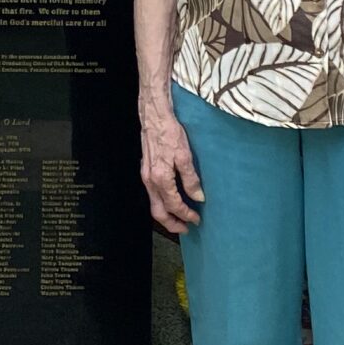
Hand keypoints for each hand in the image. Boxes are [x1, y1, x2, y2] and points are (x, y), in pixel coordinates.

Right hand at [139, 111, 203, 233]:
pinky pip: (152, 193)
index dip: (186, 214)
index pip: (174, 205)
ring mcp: (146, 176)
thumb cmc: (169, 132)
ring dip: (166, 214)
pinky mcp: (146, 170)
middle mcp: (150, 180)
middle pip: (158, 212)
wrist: (154, 116)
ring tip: (180, 217)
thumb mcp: (185, 155)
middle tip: (186, 228)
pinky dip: (162, 202)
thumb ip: (191, 179)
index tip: (197, 218)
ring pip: (154, 203)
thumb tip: (198, 197)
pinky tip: (171, 199)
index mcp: (160, 178)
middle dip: (172, 224)